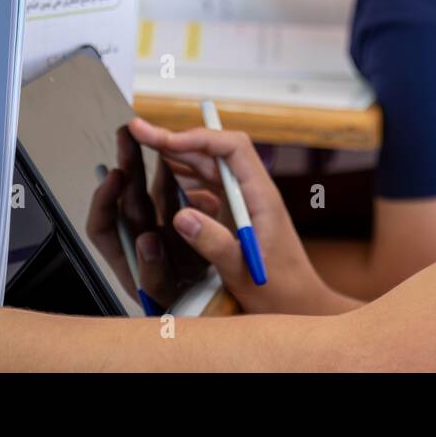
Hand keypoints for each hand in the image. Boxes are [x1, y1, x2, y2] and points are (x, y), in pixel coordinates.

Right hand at [127, 117, 356, 315]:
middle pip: (213, 151)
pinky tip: (160, 180)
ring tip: (141, 144)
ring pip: (208, 166)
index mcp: (261, 195)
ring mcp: (242, 201)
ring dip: (176, 155)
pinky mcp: (234, 214)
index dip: (197, 137)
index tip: (164, 139)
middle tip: (138, 131)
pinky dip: (182, 178)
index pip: (232, 148)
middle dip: (176, 139)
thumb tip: (181, 215)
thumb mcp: (243, 271)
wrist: (298, 305)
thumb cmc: (279, 291)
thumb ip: (214, 244)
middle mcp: (251, 191)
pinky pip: (206, 186)